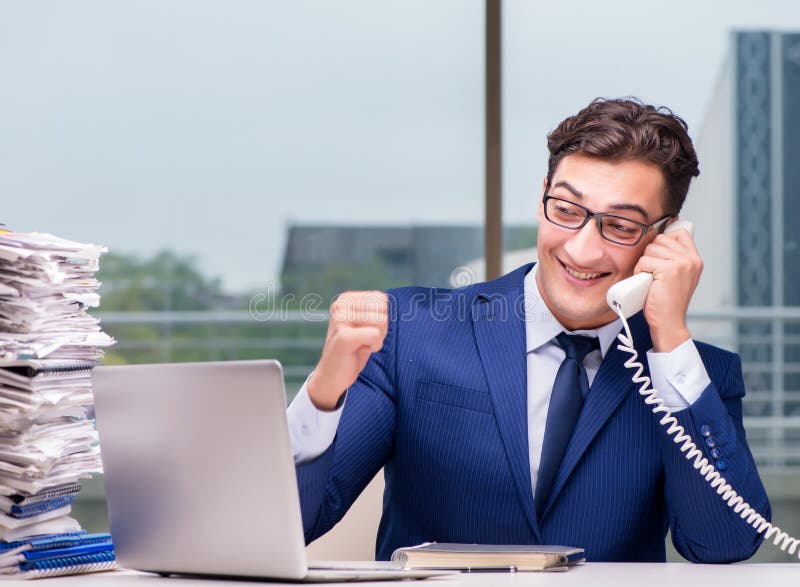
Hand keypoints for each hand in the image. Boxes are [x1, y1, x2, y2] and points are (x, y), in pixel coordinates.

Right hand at [307, 291, 388, 409]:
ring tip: (361, 345)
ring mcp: (341, 319)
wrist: (332, 376)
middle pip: (382, 309)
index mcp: (345, 298)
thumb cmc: (353, 349)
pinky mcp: (344, 336)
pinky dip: (373, 346)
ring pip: (381, 321)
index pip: (381, 299)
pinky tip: (359, 350)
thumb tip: (388, 299)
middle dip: (380, 329)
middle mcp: (341, 305)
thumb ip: (377, 310)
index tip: (365, 330)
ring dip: (377, 338)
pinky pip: (376, 334)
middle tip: (364, 339)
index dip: (381, 317)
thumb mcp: (366, 324)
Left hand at [634, 226, 702, 351]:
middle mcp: (691, 259)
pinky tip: (646, 282)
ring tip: (650, 278)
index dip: (664, 240)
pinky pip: (644, 261)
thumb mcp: (678, 276)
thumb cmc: (667, 301)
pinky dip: (640, 271)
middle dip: (650, 253)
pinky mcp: (669, 270)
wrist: (669, 322)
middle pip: (660, 239)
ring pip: (650, 248)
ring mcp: (681, 263)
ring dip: (644, 263)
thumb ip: (675, 258)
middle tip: (653, 272)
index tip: (658, 256)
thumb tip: (661, 239)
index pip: (679, 233)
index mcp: (694, 259)